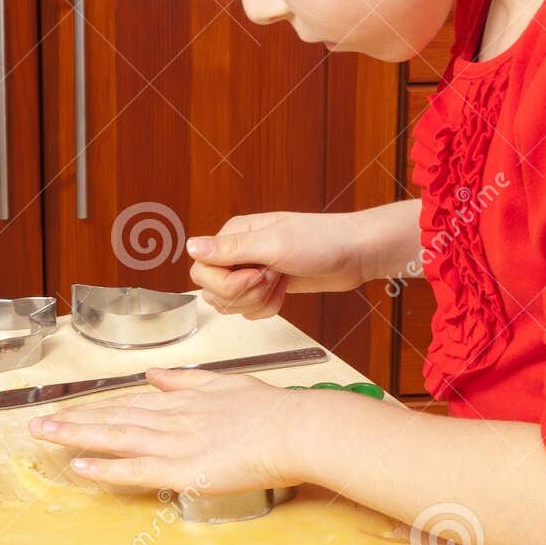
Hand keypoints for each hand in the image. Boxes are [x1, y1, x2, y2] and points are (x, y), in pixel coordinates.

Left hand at [28, 367, 312, 494]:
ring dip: (78, 437)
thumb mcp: (224, 383)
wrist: (294, 427)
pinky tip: (81, 465)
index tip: (66, 410)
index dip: (95, 409)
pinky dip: (107, 467)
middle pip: (114, 419)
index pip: (128, 405)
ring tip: (45, 438)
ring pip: (117, 438)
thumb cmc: (269, 409)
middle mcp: (171, 419)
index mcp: (182, 401)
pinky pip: (137, 469)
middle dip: (74, 421)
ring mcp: (176, 444)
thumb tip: (155, 376)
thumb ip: (187, 381)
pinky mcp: (185, 469)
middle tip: (37, 425)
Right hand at [186, 211, 368, 319]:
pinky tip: (284, 292)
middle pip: (212, 290)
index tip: (255, 276)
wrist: (355, 254)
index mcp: (234, 235)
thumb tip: (190, 246)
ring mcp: (252, 270)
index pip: (201, 269)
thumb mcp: (274, 244)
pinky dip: (267, 308)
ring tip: (280, 283)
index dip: (225, 283)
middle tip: (271, 279)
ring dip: (257, 302)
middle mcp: (239, 252)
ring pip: (231, 304)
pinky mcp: (266, 287)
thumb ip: (229, 249)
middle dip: (243, 295)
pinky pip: (249, 310)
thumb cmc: (321, 241)